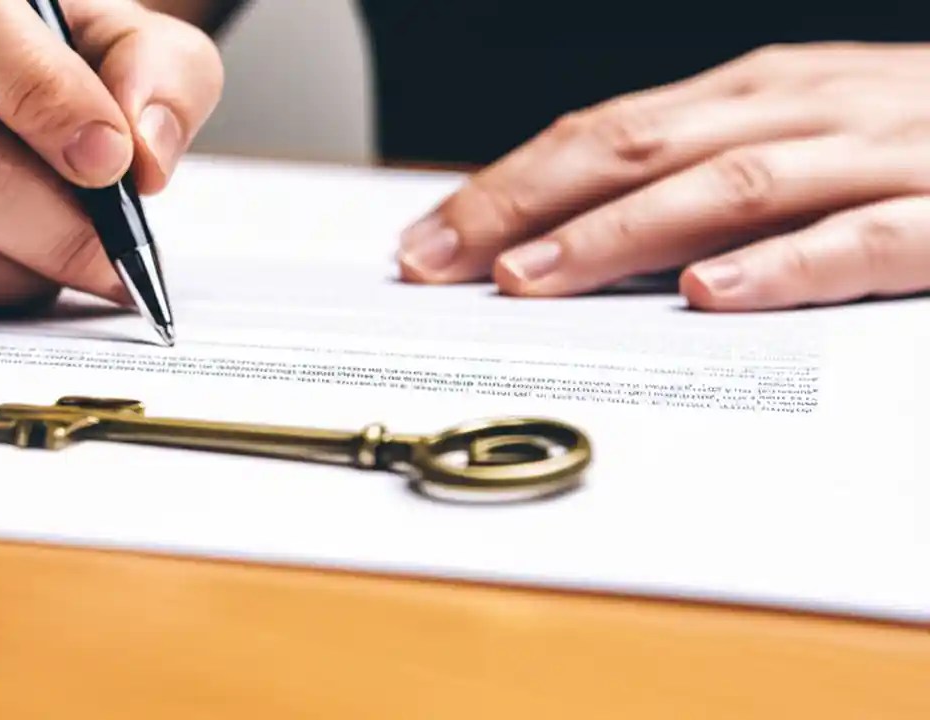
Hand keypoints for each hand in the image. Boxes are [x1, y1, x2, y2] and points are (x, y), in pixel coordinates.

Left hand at [397, 43, 929, 310]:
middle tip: (439, 263)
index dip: (504, 187)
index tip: (424, 242)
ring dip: (617, 235)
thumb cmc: (907, 136)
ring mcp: (871, 156)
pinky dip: (780, 266)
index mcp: (749, 94)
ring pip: (726, 188)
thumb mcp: (786, 132)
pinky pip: (858, 240)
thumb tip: (564, 226)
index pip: (599, 134)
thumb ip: (692, 171)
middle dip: (522, 206)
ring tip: (532, 277)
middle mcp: (796, 110)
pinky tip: (708, 294)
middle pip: (633, 150)